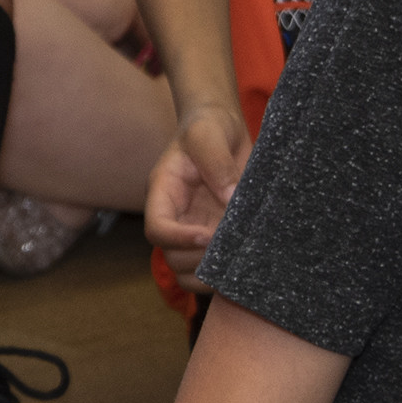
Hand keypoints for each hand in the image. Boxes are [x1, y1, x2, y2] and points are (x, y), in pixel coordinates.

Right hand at [146, 103, 250, 283]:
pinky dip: (223, 276)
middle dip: (199, 260)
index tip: (207, 235)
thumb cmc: (209, 126)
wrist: (224, 128)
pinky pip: (210, 268)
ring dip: (208, 276)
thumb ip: (217, 163)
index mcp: (164, 194)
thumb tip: (230, 198)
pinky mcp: (217, 236)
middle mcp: (176, 217)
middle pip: (172, 257)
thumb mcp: (208, 135)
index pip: (157, 229)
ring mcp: (195, 230)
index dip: (178, 239)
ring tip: (236, 262)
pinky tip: (244, 266)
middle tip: (230, 249)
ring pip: (187, 271)